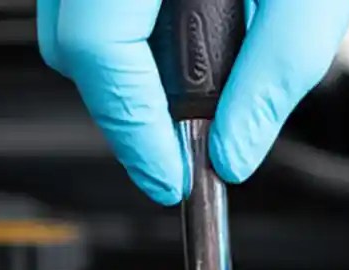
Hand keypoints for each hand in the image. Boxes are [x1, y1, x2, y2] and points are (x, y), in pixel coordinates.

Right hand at [37, 0, 348, 204]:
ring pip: (74, 12)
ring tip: (200, 69)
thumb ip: (276, 74)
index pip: (97, 43)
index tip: (168, 174)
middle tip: (179, 140)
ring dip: (126, 58)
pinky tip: (191, 24)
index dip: (130, 126)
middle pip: (72, 34)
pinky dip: (131, 21)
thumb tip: (235, 149)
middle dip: (126, 99)